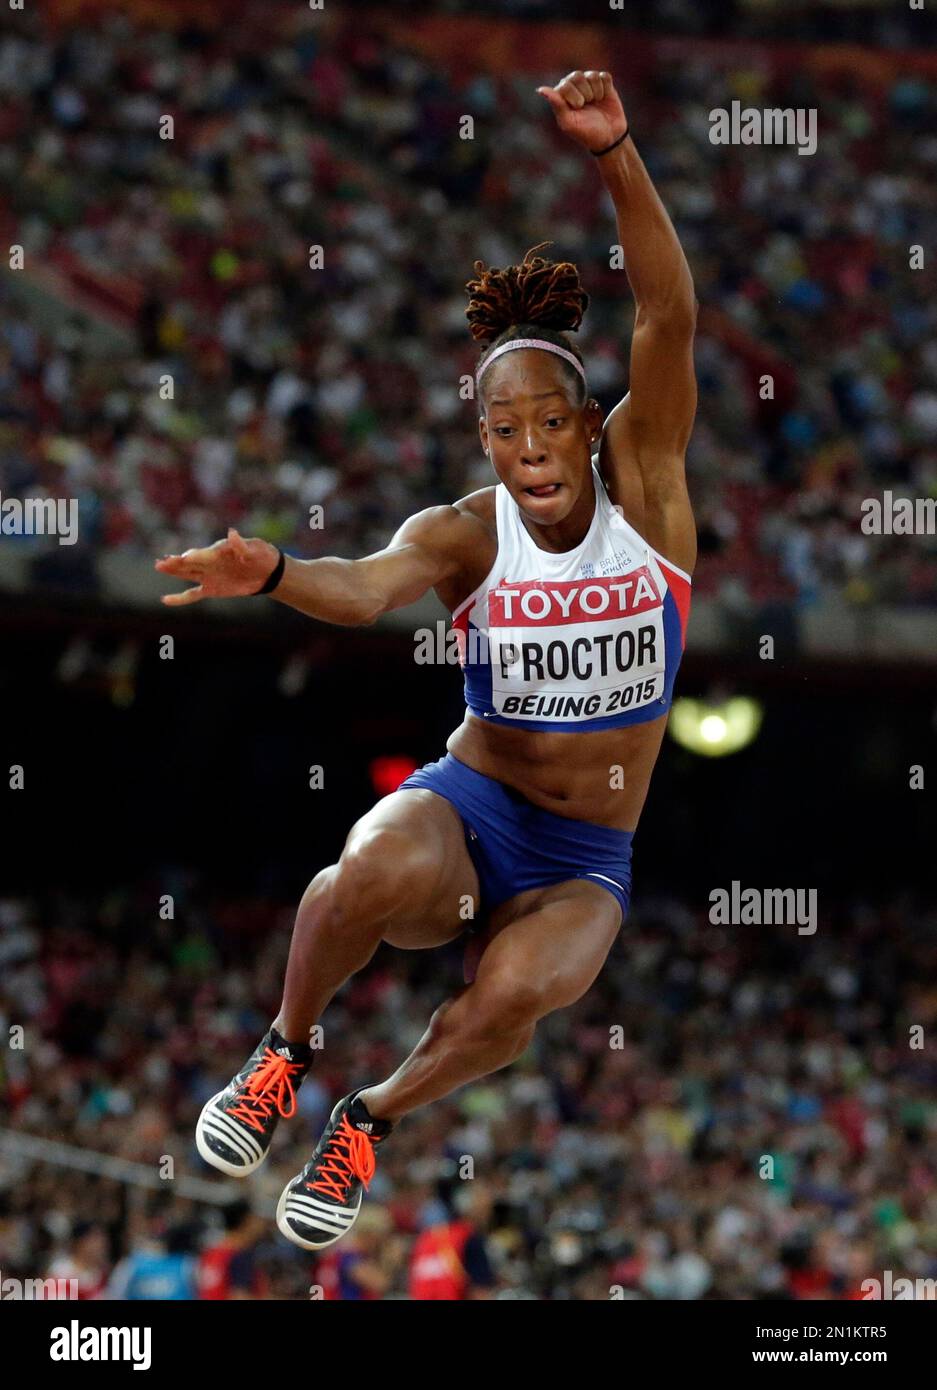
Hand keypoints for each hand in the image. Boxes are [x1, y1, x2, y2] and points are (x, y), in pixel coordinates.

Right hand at [154, 528, 279, 605]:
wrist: (267, 572)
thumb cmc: (261, 556)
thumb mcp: (255, 550)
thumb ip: (241, 545)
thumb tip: (232, 532)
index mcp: (219, 551)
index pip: (204, 554)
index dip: (195, 556)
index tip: (184, 558)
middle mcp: (209, 562)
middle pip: (190, 563)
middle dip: (177, 563)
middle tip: (162, 562)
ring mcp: (208, 576)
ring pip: (186, 574)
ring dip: (173, 572)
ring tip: (158, 566)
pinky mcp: (210, 589)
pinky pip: (192, 594)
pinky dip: (180, 599)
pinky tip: (165, 600)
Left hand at [535, 70, 627, 153]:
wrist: (609, 137)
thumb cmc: (586, 132)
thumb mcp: (569, 123)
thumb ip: (556, 105)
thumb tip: (540, 89)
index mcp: (562, 94)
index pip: (565, 84)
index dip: (574, 97)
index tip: (578, 108)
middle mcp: (574, 85)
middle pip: (577, 76)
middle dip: (585, 94)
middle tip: (587, 106)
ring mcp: (589, 83)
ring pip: (592, 76)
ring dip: (596, 92)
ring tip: (596, 103)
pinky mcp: (604, 83)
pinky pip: (604, 76)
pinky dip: (606, 89)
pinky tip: (604, 98)